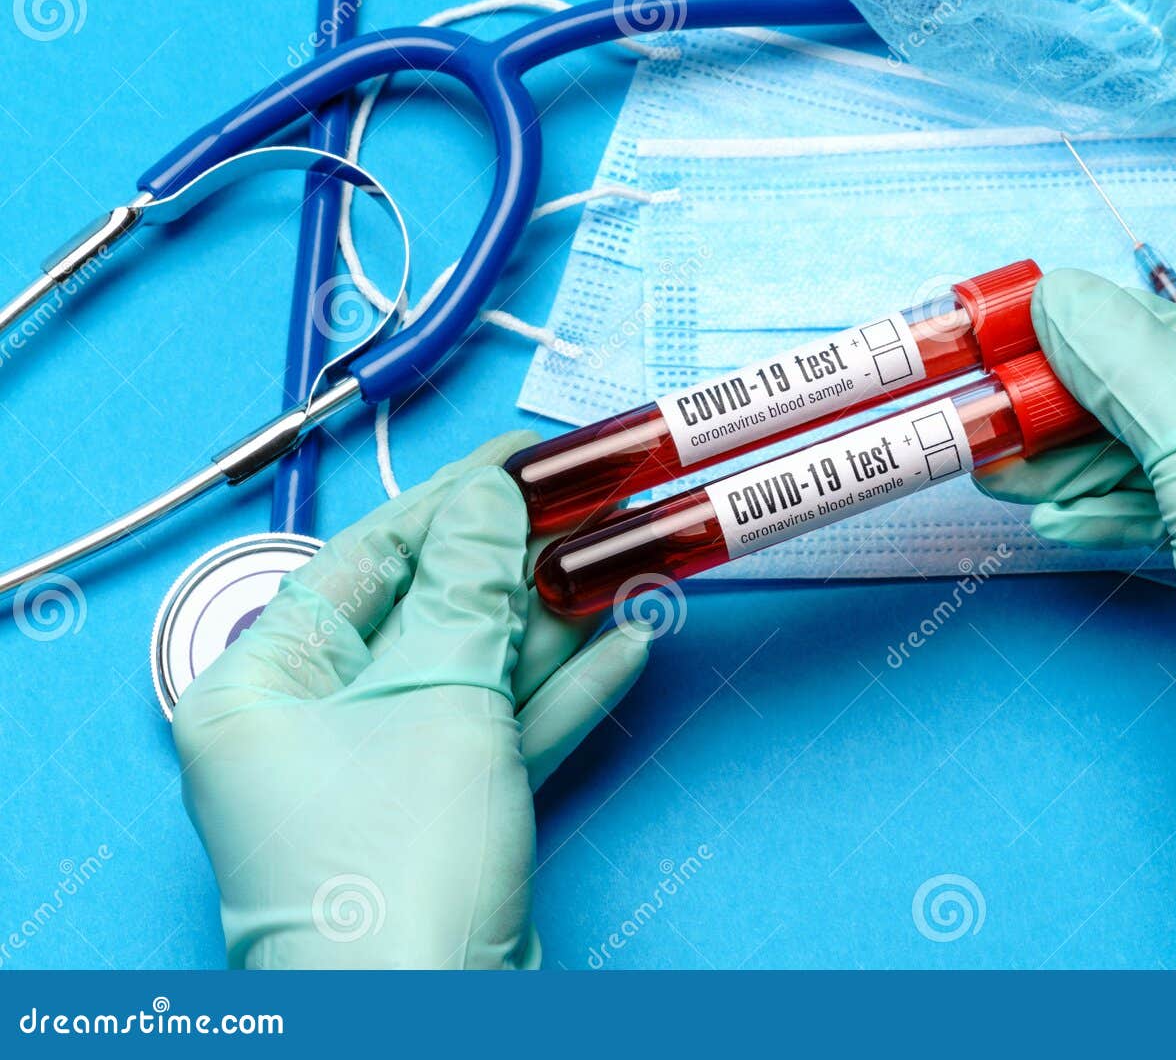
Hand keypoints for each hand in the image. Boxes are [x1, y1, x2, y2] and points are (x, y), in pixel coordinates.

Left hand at [173, 434, 648, 968]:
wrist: (432, 1021)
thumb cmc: (391, 872)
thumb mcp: (439, 693)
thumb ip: (470, 586)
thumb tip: (491, 497)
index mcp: (262, 688)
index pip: (364, 561)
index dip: (450, 504)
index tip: (516, 462)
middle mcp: (309, 728)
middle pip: (427, 612)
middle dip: (514, 564)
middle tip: (585, 507)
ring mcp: (379, 775)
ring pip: (475, 670)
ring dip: (551, 623)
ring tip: (619, 562)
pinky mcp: (442, 815)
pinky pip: (502, 731)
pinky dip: (560, 694)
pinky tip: (624, 644)